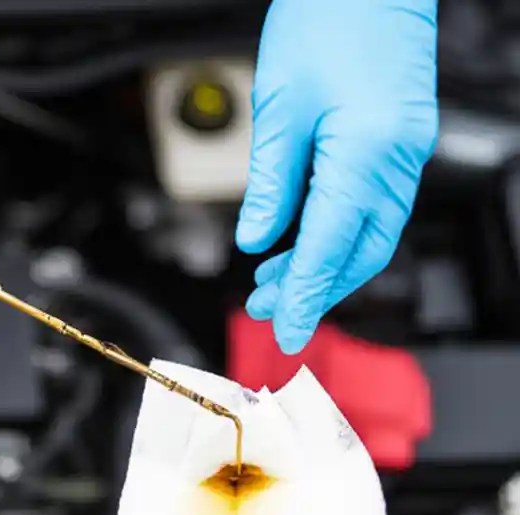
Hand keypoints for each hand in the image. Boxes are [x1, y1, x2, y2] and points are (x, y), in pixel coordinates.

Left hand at [236, 0, 438, 354]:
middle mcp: (398, 159)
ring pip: (370, 231)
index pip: (327, 249)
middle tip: (267, 309)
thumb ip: (271, 183)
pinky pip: (375, 201)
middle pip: (359, 251)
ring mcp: (409, 148)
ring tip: (274, 278)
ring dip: (325, 260)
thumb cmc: (325, 22)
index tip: (285, 334)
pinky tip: (302, 236)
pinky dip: (339, 228)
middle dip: (314, 288)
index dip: (304, 298)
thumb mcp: (280, 109)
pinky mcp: (405, 136)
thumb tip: (255, 239)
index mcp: (365, 154)